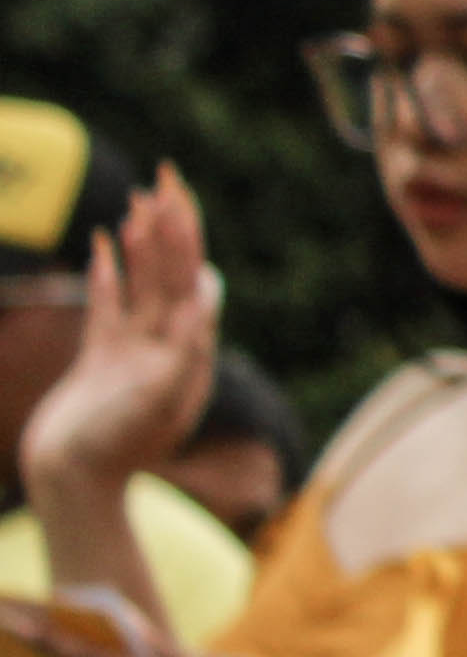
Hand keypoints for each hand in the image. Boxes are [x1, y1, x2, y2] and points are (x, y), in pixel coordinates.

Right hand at [22, 172, 219, 508]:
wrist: (70, 480)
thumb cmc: (113, 447)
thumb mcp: (157, 400)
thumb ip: (182, 350)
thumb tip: (206, 297)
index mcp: (187, 353)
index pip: (192, 280)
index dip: (188, 238)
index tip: (180, 196)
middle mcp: (166, 348)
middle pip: (172, 273)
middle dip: (172, 226)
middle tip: (167, 176)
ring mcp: (132, 351)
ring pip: (141, 284)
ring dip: (143, 244)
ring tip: (141, 203)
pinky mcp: (100, 360)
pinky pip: (108, 306)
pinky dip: (108, 274)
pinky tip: (103, 244)